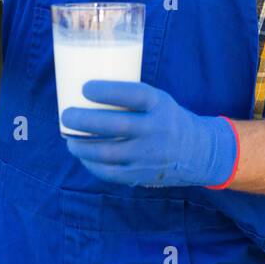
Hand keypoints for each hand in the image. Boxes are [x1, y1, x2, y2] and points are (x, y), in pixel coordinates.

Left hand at [62, 81, 237, 188]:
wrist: (197, 152)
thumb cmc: (167, 119)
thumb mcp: (159, 101)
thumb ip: (130, 98)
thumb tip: (84, 90)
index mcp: (161, 105)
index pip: (134, 95)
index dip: (107, 91)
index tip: (85, 88)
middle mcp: (157, 130)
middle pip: (115, 125)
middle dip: (84, 120)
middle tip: (66, 115)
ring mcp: (149, 156)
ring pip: (107, 152)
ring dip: (81, 145)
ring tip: (69, 138)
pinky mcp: (141, 176)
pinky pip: (109, 172)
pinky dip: (91, 163)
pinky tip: (83, 155)